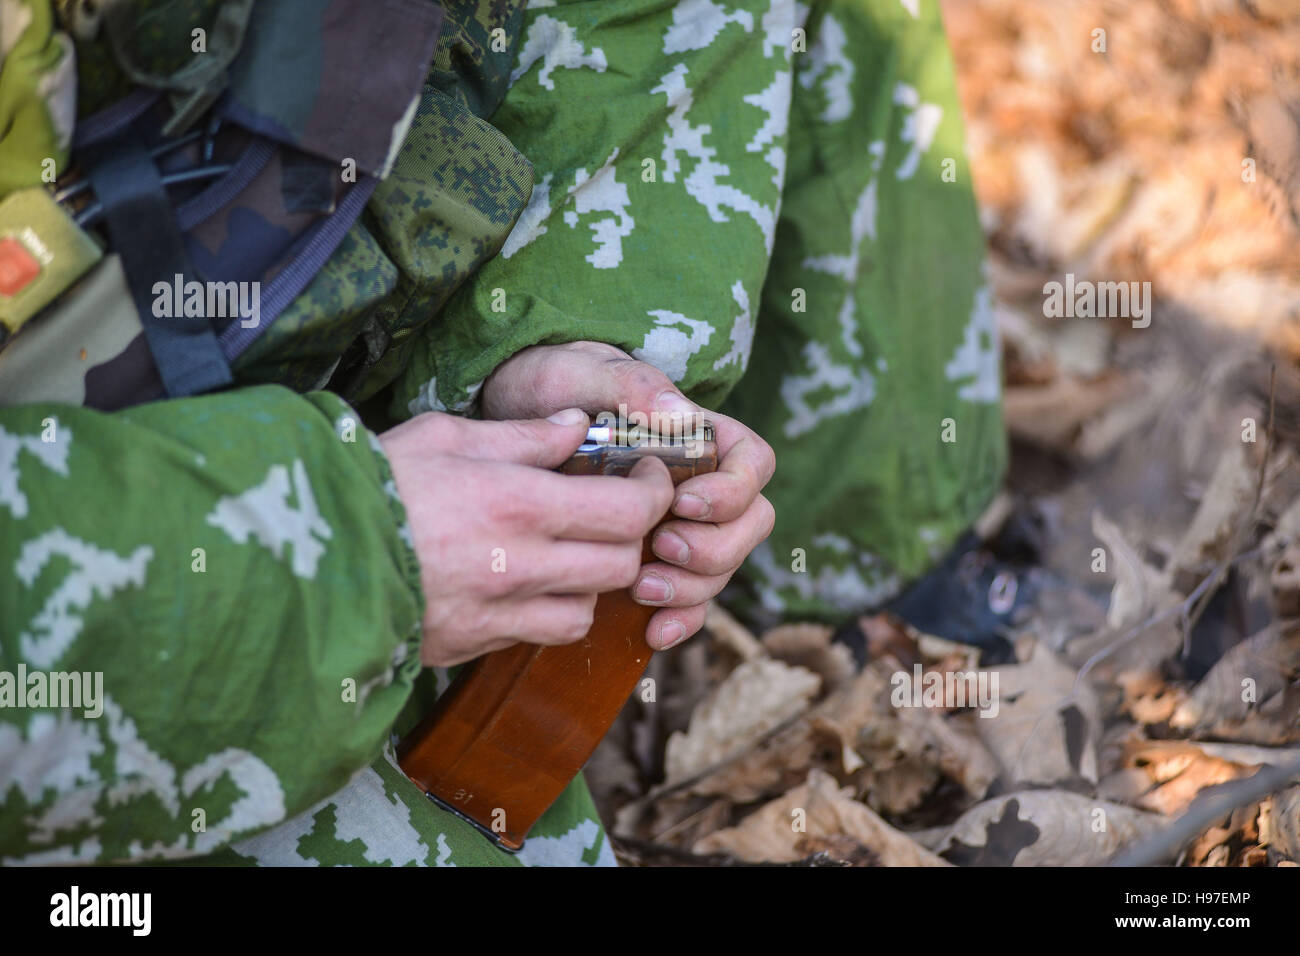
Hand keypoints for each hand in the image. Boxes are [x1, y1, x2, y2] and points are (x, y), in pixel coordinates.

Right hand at [379, 409, 674, 665]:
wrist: (297, 557)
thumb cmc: (370, 481)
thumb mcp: (443, 435)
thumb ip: (522, 435)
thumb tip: (578, 425)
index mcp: (518, 504)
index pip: (629, 511)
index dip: (654, 493)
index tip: (647, 476)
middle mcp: (520, 566)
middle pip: (620, 567)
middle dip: (630, 539)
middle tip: (612, 513)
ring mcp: (496, 614)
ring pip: (585, 612)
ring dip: (588, 584)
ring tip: (564, 553)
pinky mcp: (469, 647)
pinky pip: (535, 637)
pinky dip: (545, 614)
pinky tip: (522, 585)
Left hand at [481, 341, 775, 650]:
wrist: (510, 423)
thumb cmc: (553, 385)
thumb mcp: (579, 372)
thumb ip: (629, 386)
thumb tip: (680, 415)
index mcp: (699, 436)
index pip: (752, 463)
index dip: (732, 491)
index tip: (682, 502)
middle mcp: (701, 485)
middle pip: (750, 525)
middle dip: (714, 547)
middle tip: (661, 546)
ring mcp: (682, 529)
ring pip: (722, 571)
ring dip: (692, 588)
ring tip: (639, 588)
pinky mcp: (654, 566)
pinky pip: (689, 604)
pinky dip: (678, 621)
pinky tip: (651, 631)